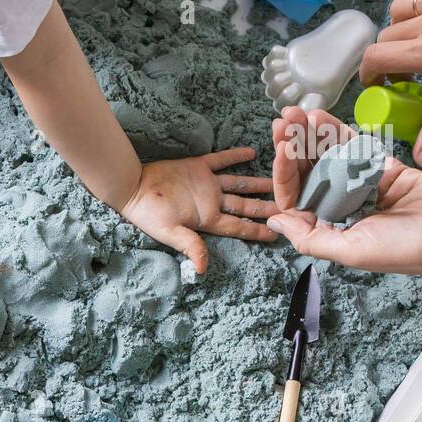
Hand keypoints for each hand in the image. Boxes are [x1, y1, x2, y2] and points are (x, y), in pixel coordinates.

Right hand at [119, 148, 278, 272]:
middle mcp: (212, 202)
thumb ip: (190, 246)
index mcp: (208, 219)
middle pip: (245, 205)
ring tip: (278, 181)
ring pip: (239, 183)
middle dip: (267, 207)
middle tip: (290, 206)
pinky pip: (220, 161)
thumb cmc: (149, 214)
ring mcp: (206, 184)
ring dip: (258, 183)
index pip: (239, 226)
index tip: (278, 234)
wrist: (132, 187)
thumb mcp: (170, 232)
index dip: (258, 230)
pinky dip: (235, 156)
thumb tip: (202, 269)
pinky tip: (252, 153)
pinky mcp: (197, 166)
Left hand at [267, 107, 421, 283]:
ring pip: (329, 156)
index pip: (297, 198)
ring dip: (311, 135)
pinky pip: (356, 147)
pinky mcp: (384, 169)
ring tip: (296, 112)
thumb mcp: (353, 251)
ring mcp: (363, 186)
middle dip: (293, 146)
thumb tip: (275, 221)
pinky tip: (321, 116)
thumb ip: (311, 239)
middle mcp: (344, 207)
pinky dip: (337, 132)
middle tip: (283, 120)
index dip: (284, 173)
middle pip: (310, 173)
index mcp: (332, 228)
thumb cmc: (410, 250)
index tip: (280, 148)